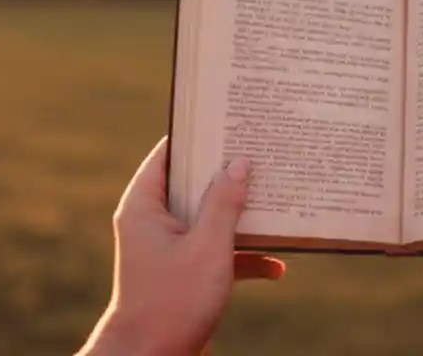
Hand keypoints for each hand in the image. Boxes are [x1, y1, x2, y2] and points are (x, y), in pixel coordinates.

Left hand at [78, 137, 285, 355]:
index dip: (197, 136)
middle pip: (194, 185)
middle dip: (229, 175)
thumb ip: (224, 203)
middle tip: (261, 152)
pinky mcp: (184, 273)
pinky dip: (244, 257)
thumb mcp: (207, 248)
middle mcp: (153, 222)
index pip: (169, 154)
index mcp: (145, 206)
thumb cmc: (171, 303)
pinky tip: (277, 267)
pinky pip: (216, 252)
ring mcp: (168, 249)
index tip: (228, 119)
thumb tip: (240, 162)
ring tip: (277, 200)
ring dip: (241, 217)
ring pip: (209, 219)